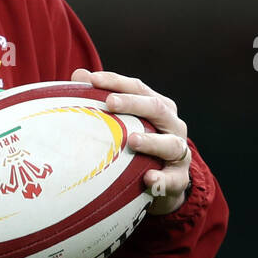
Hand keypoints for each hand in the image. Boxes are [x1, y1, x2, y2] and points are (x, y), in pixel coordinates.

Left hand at [70, 68, 190, 215]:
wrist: (164, 182)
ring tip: (132, 140)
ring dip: (152, 142)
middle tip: (109, 102)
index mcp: (159, 107)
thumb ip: (104, 100)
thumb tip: (77, 75)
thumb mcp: (124, 122)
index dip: (116, 82)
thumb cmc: (138, 145)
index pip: (139, 88)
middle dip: (133, 104)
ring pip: (170, 144)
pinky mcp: (179, 178)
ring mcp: (179, 152)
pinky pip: (173, 179)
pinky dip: (162, 180)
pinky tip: (148, 179)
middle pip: (157, 108)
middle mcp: (173, 126)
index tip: (92, 79)